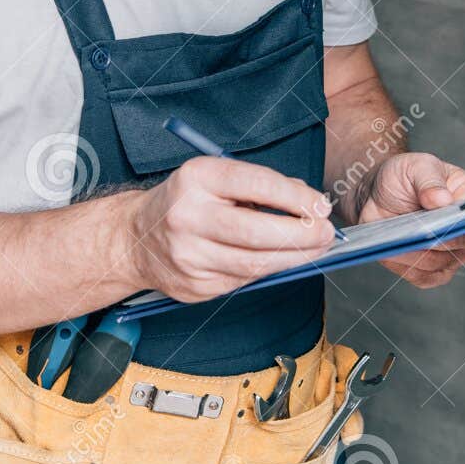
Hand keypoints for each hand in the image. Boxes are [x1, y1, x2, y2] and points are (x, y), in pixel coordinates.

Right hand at [127, 156, 336, 304]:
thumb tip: (310, 204)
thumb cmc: (188, 201)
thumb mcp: (214, 177)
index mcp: (196, 179)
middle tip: (326, 233)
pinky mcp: (195, 286)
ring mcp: (189, 256)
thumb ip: (259, 186)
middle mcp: (188, 217)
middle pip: (256, 232)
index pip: (255, 184)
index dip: (294, 196)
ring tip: (316, 248)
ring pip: (254, 263)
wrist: (137, 238)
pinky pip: (243, 279)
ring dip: (294, 258)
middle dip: (301, 235)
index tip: (320, 205)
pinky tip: (284, 260)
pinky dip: (269, 270)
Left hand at [357, 151, 464, 289]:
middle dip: (446, 234)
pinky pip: (425, 276)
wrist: (375, 195)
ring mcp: (452, 251)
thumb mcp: (415, 167)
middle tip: (426, 227)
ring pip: (446, 260)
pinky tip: (395, 250)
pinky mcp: (430, 270)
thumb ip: (429, 180)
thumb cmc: (403, 177)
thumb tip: (442, 200)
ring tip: (401, 236)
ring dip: (422, 250)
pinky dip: (408, 265)